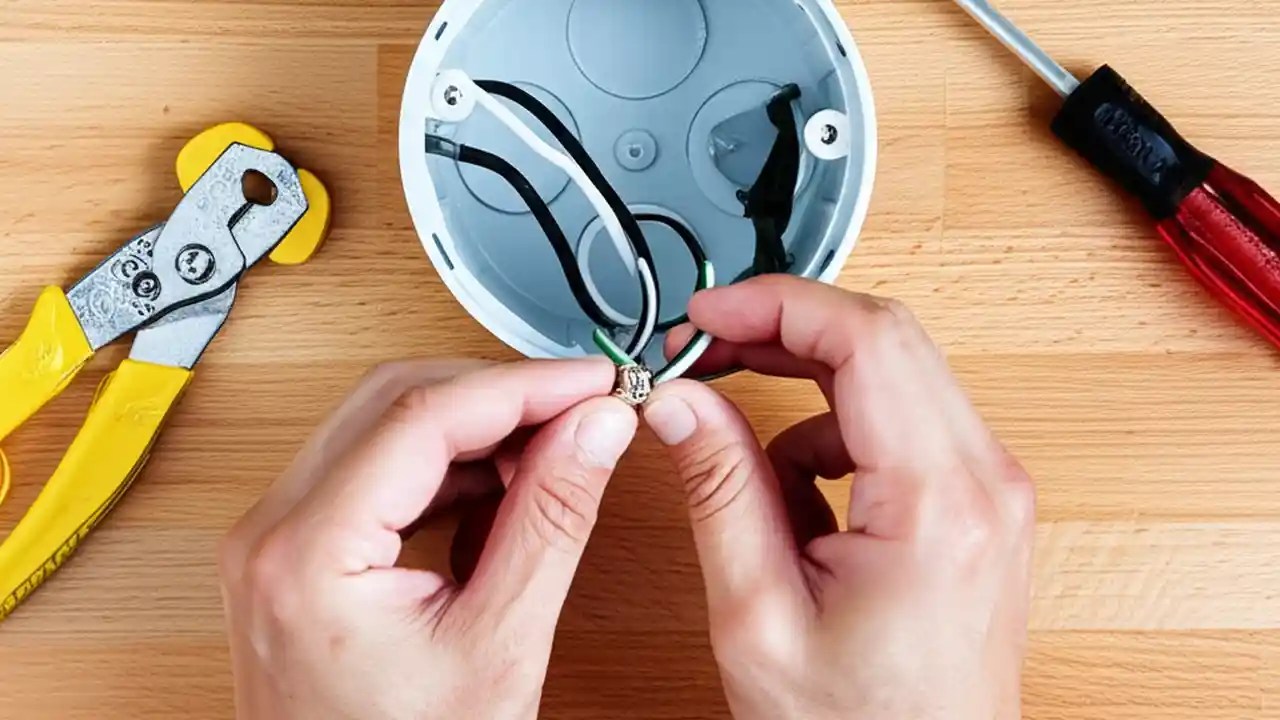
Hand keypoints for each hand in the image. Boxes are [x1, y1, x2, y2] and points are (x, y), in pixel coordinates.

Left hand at [218, 358, 636, 719]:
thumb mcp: (498, 648)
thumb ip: (550, 523)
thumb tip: (593, 430)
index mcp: (307, 554)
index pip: (423, 417)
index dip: (521, 386)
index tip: (590, 382)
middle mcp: (270, 532)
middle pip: (395, 402)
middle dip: (499, 396)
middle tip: (580, 410)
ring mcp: (274, 539)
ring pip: (383, 424)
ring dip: (474, 427)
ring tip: (551, 453)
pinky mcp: (294, 551)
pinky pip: (372, 468)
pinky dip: (443, 466)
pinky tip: (501, 488)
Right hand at [645, 276, 1034, 719]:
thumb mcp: (758, 615)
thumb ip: (719, 490)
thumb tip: (680, 401)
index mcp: (938, 502)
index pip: (866, 338)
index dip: (776, 304)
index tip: (707, 315)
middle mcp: (985, 483)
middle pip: (885, 340)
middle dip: (783, 331)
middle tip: (706, 348)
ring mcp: (991, 492)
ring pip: (893, 376)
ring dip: (805, 384)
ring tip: (734, 432)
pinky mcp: (978, 505)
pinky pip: (902, 424)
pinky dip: (835, 432)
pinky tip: (792, 489)